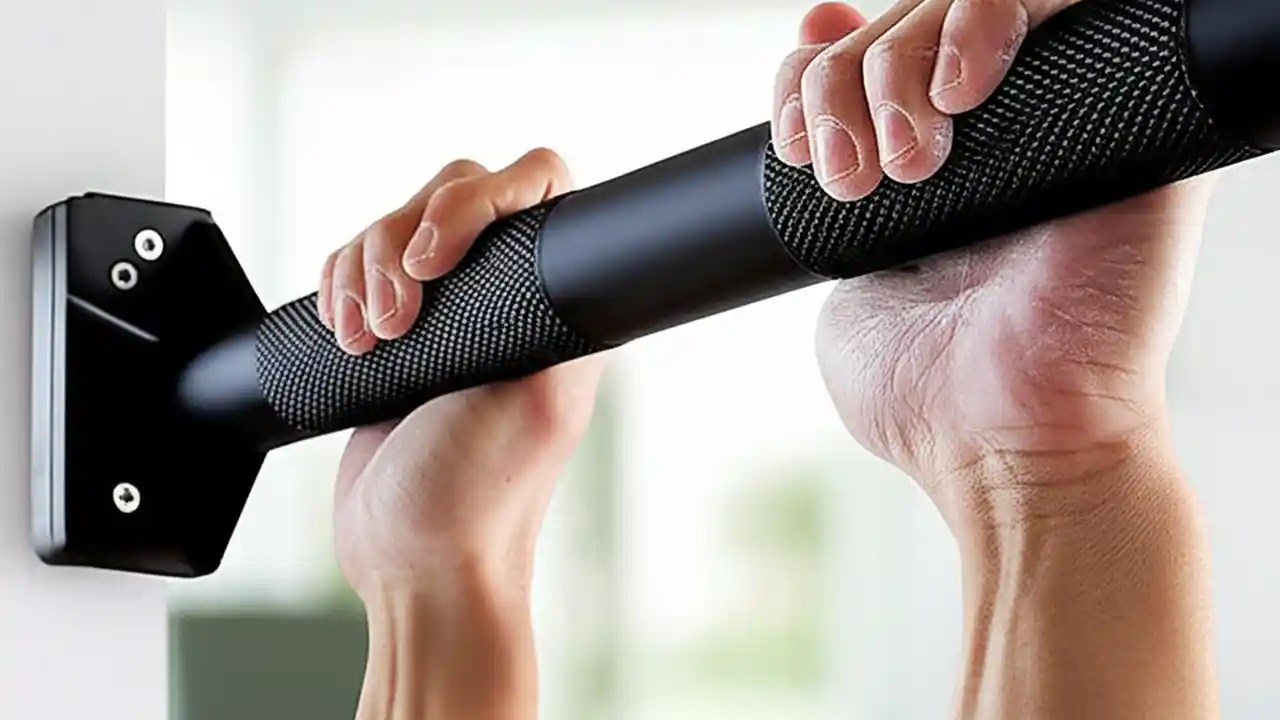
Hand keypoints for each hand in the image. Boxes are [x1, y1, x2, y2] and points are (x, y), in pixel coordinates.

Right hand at [320, 149, 604, 719]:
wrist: (413, 557)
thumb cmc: (481, 493)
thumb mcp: (536, 395)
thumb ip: (540, 311)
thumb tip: (538, 233)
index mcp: (551, 303)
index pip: (532, 188)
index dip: (475, 199)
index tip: (432, 262)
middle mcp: (501, 296)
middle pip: (448, 191)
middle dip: (400, 242)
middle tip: (395, 324)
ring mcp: (442, 311)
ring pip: (392, 226)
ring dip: (362, 272)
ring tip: (368, 344)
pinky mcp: (390, 333)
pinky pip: (355, 268)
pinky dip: (338, 287)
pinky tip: (346, 337)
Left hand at [776, 3, 1217, 717]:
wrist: (1009, 448)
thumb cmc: (930, 395)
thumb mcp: (843, 286)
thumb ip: (825, 195)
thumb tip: (810, 83)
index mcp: (932, 166)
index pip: (861, 58)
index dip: (812, 75)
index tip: (793, 142)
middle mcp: (997, 133)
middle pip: (902, 28)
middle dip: (844, 85)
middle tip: (848, 175)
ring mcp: (1061, 116)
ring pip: (967, 10)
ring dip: (899, 66)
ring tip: (902, 162)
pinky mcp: (1125, 111)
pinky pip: (1064, 9)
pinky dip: (990, 23)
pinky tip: (955, 93)